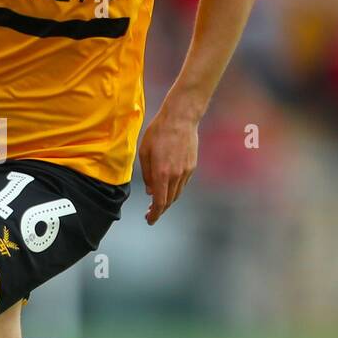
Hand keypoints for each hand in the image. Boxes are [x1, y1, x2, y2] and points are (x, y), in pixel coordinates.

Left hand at [137, 104, 198, 224]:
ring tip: (158, 201)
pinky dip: (175, 189)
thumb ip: (146, 174)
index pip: (160, 202)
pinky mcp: (192, 166)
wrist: (181, 117)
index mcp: (162, 173)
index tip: (149, 220)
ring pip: (177, 193)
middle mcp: (176, 175)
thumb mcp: (144, 152)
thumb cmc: (159, 132)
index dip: (155, 214)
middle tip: (150, 212)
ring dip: (168, 200)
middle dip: (160, 209)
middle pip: (169, 201)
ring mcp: (186, 171)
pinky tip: (168, 186)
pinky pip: (183, 183)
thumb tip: (149, 191)